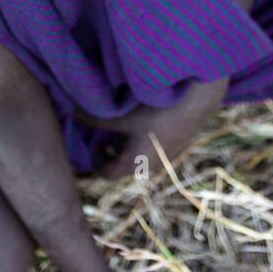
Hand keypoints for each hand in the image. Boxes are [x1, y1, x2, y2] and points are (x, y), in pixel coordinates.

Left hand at [99, 76, 229, 180]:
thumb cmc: (156, 108)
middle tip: (108, 132)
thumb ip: (94, 118)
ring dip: (131, 143)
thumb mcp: (120, 114)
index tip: (94, 143)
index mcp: (136, 163)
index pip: (107, 174)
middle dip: (114, 151)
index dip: (95, 161)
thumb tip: (73, 114)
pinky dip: (148, 136)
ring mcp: (170, 153)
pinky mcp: (182, 140)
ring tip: (127, 122)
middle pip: (126, 166)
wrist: (199, 97)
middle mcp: (154, 164)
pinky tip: (149, 114)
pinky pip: (158, 145)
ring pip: (143, 155)